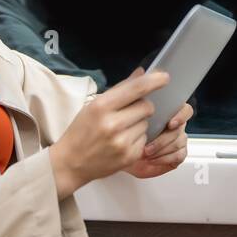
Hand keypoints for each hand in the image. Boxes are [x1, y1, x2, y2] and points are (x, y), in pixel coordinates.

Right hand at [50, 67, 168, 198]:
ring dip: (139, 123)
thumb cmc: (81, 130)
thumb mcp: (94, 106)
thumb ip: (120, 89)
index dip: (154, 81)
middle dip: (143, 106)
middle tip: (129, 112)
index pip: (136, 89)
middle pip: (147, 106)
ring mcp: (122, 142)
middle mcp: (113, 124)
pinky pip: (145, 139)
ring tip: (121, 130)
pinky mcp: (130, 156)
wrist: (71, 163)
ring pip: (147, 123)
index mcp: (102, 106)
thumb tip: (142, 73)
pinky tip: (122, 141)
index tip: (165, 77)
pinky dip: (137, 138)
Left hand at [123, 101, 191, 178]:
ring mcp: (179, 141)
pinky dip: (163, 159)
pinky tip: (153, 159)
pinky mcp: (179, 155)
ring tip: (146, 154)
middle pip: (179, 129)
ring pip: (178, 143)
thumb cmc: (132, 138)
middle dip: (161, 140)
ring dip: (160, 150)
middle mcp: (176, 127)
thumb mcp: (135, 124)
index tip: (170, 124)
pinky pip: (178, 156)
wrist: (128, 156)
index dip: (181, 116)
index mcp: (169, 114)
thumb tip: (145, 114)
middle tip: (147, 147)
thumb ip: (145, 116)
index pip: (185, 110)